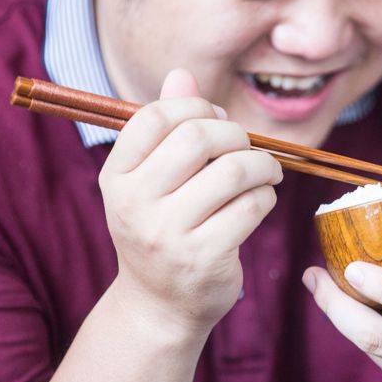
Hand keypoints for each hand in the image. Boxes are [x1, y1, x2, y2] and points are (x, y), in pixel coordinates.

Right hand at [100, 69, 282, 335]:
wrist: (159, 307)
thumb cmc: (161, 229)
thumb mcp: (150, 181)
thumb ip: (165, 128)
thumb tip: (182, 75)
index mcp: (116, 177)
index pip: (156, 116)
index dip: (196, 108)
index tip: (215, 120)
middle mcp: (134, 203)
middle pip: (199, 137)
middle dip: (235, 134)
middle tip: (247, 147)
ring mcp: (168, 234)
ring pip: (232, 171)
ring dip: (261, 165)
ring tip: (266, 172)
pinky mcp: (204, 258)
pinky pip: (251, 206)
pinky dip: (265, 197)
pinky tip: (259, 202)